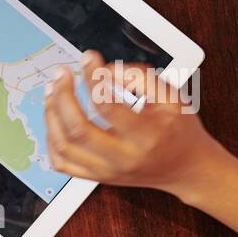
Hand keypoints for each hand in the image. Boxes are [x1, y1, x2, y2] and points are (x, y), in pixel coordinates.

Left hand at [43, 51, 219, 201]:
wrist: (186, 168)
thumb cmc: (179, 129)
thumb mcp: (173, 97)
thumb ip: (141, 77)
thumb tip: (104, 70)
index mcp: (146, 136)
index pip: (107, 106)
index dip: (92, 78)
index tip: (88, 58)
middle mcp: (123, 157)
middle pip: (77, 129)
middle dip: (63, 96)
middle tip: (60, 74)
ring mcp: (106, 171)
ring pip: (63, 146)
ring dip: (52, 114)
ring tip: (53, 90)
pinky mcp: (95, 177)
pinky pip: (60, 162)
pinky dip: (51, 138)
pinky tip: (54, 119)